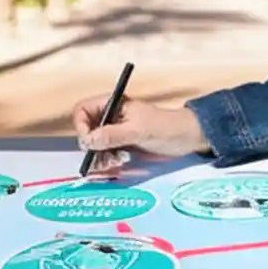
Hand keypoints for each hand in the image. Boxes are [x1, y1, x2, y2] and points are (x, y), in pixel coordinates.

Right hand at [71, 94, 210, 173]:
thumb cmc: (164, 127)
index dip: (81, 125)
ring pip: (94, 146)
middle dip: (92, 146)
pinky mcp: (121, 146)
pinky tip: (118, 164)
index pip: (82, 110)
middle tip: (103, 157)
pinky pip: (104, 155)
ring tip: (115, 162)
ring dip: (99, 156)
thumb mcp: (138, 131)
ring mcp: (115, 132)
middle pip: (85, 130)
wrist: (186, 138)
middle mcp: (110, 117)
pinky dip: (106, 162)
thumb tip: (89, 141)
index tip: (90, 141)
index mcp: (112, 104)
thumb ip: (112, 135)